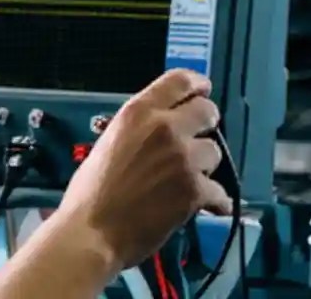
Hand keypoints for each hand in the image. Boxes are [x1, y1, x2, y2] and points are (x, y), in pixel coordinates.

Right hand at [55, 69, 231, 271]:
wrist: (92, 231)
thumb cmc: (91, 191)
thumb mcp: (110, 141)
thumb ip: (139, 128)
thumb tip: (160, 127)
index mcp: (139, 112)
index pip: (180, 81)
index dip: (197, 84)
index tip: (204, 90)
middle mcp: (165, 128)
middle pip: (207, 111)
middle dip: (207, 125)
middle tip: (199, 139)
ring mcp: (183, 159)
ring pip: (214, 153)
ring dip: (205, 167)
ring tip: (189, 181)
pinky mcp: (194, 190)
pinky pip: (219, 192)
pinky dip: (215, 202)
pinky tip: (207, 207)